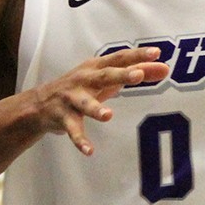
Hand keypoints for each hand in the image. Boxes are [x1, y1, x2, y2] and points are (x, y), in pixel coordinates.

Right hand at [28, 45, 170, 154]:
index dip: (138, 55)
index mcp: (96, 67)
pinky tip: (90, 151)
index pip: (120, 58)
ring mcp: (71, 98)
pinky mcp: (63, 117)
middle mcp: (84, 79)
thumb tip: (165, 69)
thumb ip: (135, 72)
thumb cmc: (82, 86)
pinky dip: (80, 141)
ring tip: (107, 116)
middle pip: (104, 76)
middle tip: (139, 75)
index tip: (157, 53)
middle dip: (121, 75)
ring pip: (85, 104)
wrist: (40, 103)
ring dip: (96, 109)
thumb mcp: (106, 78)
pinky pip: (73, 130)